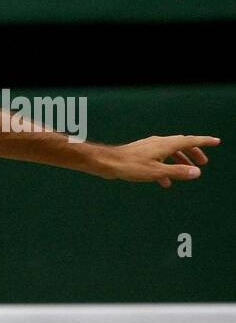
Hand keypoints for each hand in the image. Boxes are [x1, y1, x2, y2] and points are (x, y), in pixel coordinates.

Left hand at [94, 135, 219, 187]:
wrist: (107, 163)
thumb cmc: (130, 166)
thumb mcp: (157, 172)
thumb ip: (177, 172)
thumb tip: (196, 172)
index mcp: (166, 144)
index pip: (190, 141)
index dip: (204, 142)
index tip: (216, 142)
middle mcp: (159, 143)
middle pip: (181, 145)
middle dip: (193, 153)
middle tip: (203, 162)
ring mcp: (149, 148)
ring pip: (170, 153)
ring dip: (180, 161)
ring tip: (186, 172)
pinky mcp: (141, 154)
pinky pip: (158, 159)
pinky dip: (165, 168)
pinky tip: (165, 182)